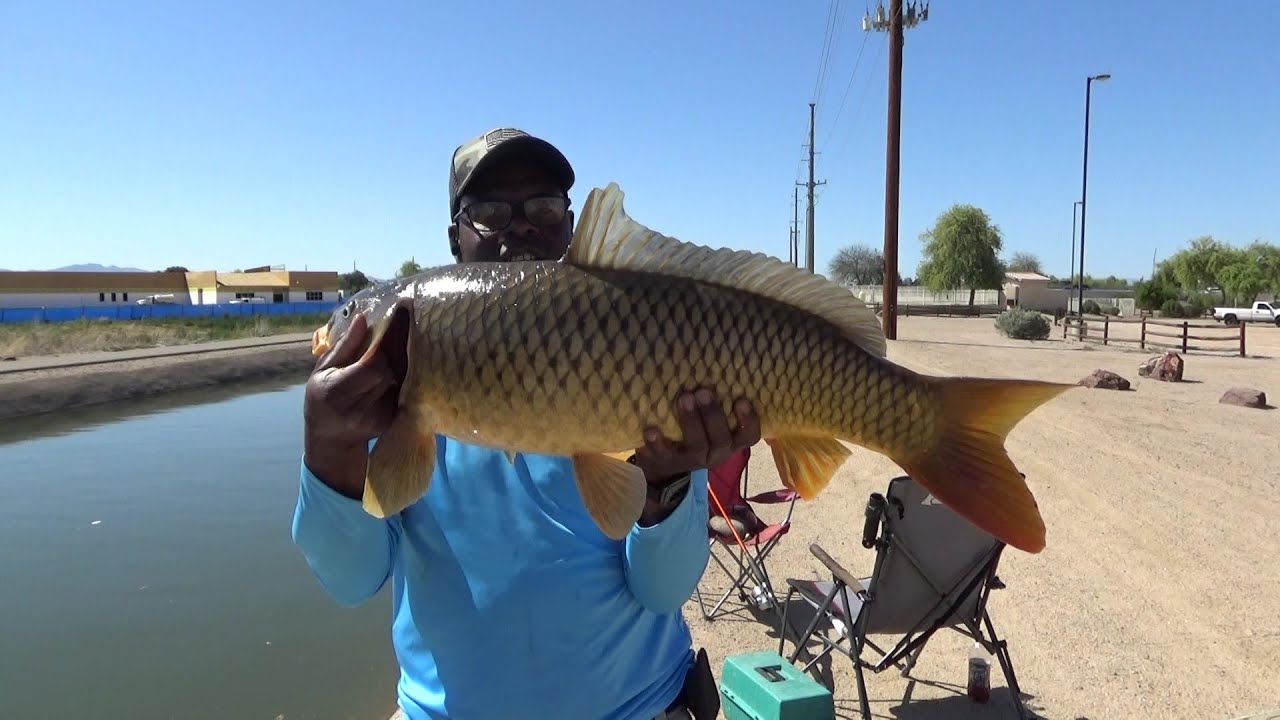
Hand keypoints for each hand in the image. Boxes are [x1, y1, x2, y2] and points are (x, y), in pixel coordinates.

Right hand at [302, 311, 398, 497]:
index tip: (399, 318)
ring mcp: (377, 418)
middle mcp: (358, 409)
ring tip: (393, 348)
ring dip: (397, 363)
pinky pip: (401, 391)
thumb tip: (362, 318)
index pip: (372, 365)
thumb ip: (344, 346)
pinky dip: (399, 378)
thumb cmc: (322, 395)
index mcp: (336, 391)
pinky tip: (394, 369)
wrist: (330, 437)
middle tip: (398, 328)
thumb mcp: (323, 369)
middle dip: (392, 351)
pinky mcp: (390, 421)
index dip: (387, 342)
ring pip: (398, 380)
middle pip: (388, 371)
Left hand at [633, 388, 760, 485]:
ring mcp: (691, 460)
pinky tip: (651, 430)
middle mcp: (715, 453)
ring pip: (697, 446)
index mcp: (730, 442)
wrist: (663, 464)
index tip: (741, 400)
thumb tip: (714, 358)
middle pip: (720, 440)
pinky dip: (657, 443)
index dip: (748, 421)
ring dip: (691, 422)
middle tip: (703, 391)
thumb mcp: (710, 421)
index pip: (748, 436)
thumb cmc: (695, 430)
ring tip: (684, 398)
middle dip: (712, 415)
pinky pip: (664, 455)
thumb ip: (717, 401)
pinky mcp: (668, 463)